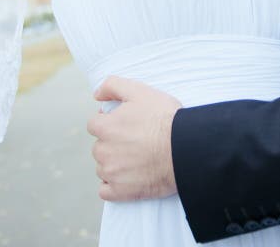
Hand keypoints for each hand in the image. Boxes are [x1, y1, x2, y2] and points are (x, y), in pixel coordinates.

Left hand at [87, 75, 181, 201]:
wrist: (185, 149)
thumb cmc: (164, 119)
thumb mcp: (139, 91)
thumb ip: (113, 86)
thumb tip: (96, 94)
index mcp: (105, 128)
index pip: (94, 124)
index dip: (108, 122)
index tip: (124, 124)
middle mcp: (104, 151)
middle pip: (99, 146)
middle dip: (111, 143)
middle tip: (134, 140)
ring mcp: (112, 174)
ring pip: (103, 167)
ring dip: (113, 163)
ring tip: (136, 158)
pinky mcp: (122, 192)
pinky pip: (106, 191)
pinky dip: (113, 185)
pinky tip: (127, 177)